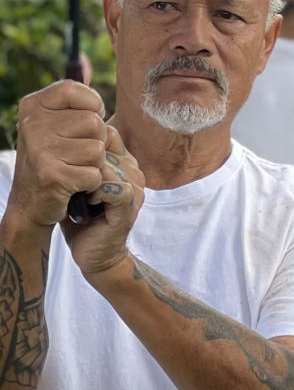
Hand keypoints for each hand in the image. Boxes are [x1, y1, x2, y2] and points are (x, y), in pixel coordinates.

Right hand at [8, 80, 108, 232]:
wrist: (30, 204)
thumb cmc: (52, 158)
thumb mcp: (52, 122)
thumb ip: (71, 97)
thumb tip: (86, 66)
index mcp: (32, 107)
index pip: (72, 89)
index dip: (90, 105)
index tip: (84, 122)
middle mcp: (32, 126)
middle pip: (94, 122)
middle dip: (96, 140)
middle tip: (76, 153)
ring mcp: (41, 151)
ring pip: (98, 149)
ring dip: (95, 163)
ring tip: (74, 168)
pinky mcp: (53, 176)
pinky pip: (96, 174)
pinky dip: (92, 182)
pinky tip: (73, 184)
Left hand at [60, 123, 144, 281]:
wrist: (95, 255)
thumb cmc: (82, 220)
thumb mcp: (77, 184)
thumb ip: (78, 161)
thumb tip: (62, 139)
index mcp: (124, 163)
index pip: (106, 134)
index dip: (84, 147)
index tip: (70, 169)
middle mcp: (134, 171)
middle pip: (103, 148)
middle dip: (82, 165)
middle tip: (74, 189)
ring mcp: (136, 187)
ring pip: (105, 165)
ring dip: (85, 180)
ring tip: (81, 198)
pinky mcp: (130, 203)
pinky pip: (110, 185)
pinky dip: (93, 193)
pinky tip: (87, 205)